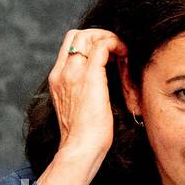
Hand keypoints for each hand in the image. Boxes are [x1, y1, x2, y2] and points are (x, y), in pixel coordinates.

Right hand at [47, 28, 126, 168]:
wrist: (80, 149)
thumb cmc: (84, 137)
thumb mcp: (80, 109)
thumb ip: (85, 93)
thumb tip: (102, 88)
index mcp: (58, 79)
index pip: (70, 46)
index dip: (90, 43)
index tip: (108, 53)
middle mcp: (62, 72)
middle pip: (77, 35)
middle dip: (99, 35)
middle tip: (117, 48)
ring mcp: (73, 73)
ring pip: (88, 36)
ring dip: (108, 38)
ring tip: (122, 51)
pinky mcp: (89, 77)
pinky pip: (102, 46)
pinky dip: (116, 44)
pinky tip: (126, 54)